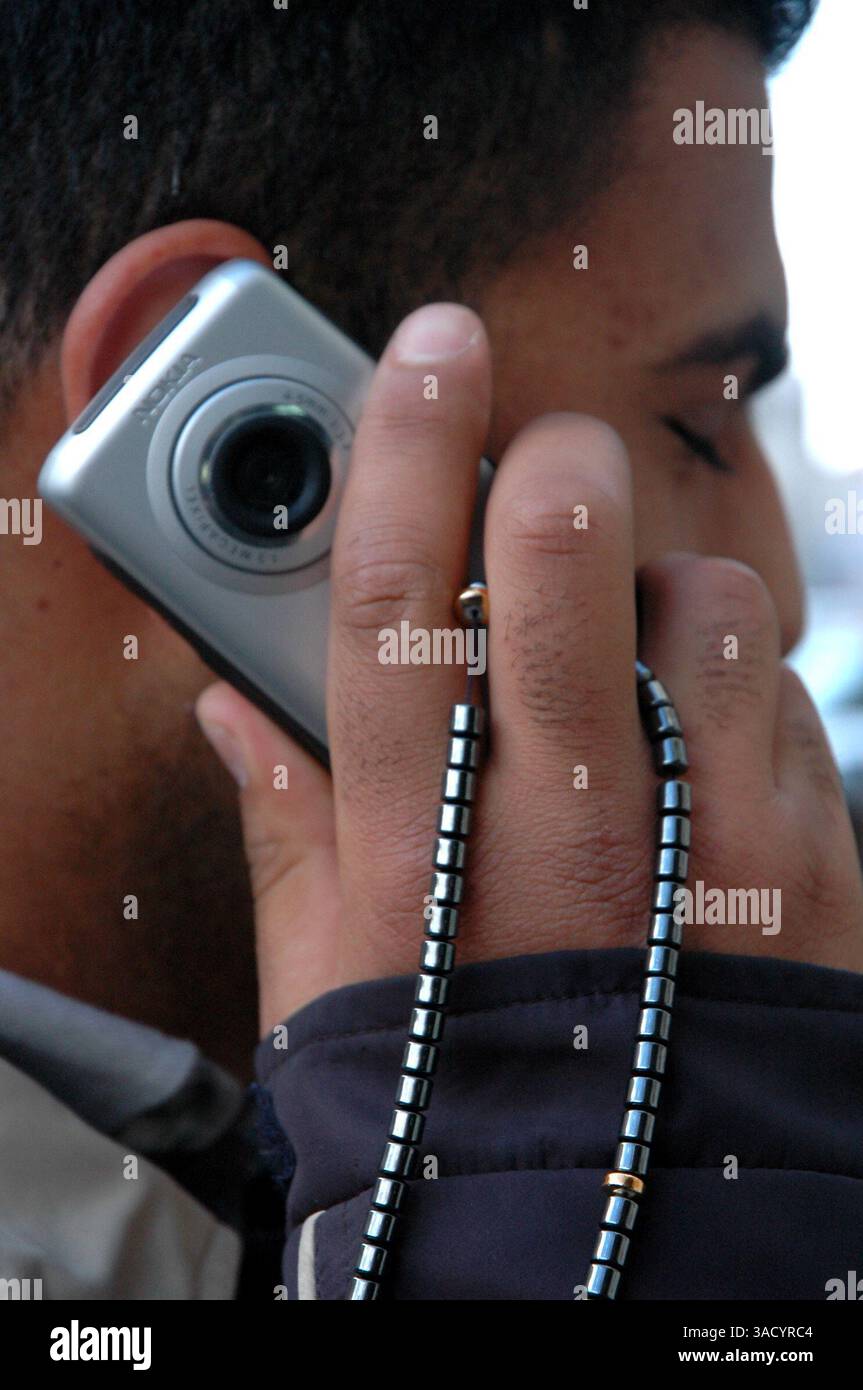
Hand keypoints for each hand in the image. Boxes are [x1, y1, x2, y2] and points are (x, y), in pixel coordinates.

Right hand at [196, 303, 862, 1032]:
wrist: (623, 1229)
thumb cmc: (449, 1098)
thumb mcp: (323, 978)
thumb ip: (282, 821)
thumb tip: (234, 703)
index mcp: (419, 847)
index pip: (396, 601)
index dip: (403, 451)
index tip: (426, 348)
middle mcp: (565, 828)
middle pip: (566, 562)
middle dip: (556, 467)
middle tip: (547, 466)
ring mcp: (707, 842)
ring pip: (708, 608)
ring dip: (668, 596)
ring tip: (633, 660)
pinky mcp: (813, 863)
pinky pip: (787, 700)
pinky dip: (740, 694)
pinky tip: (700, 754)